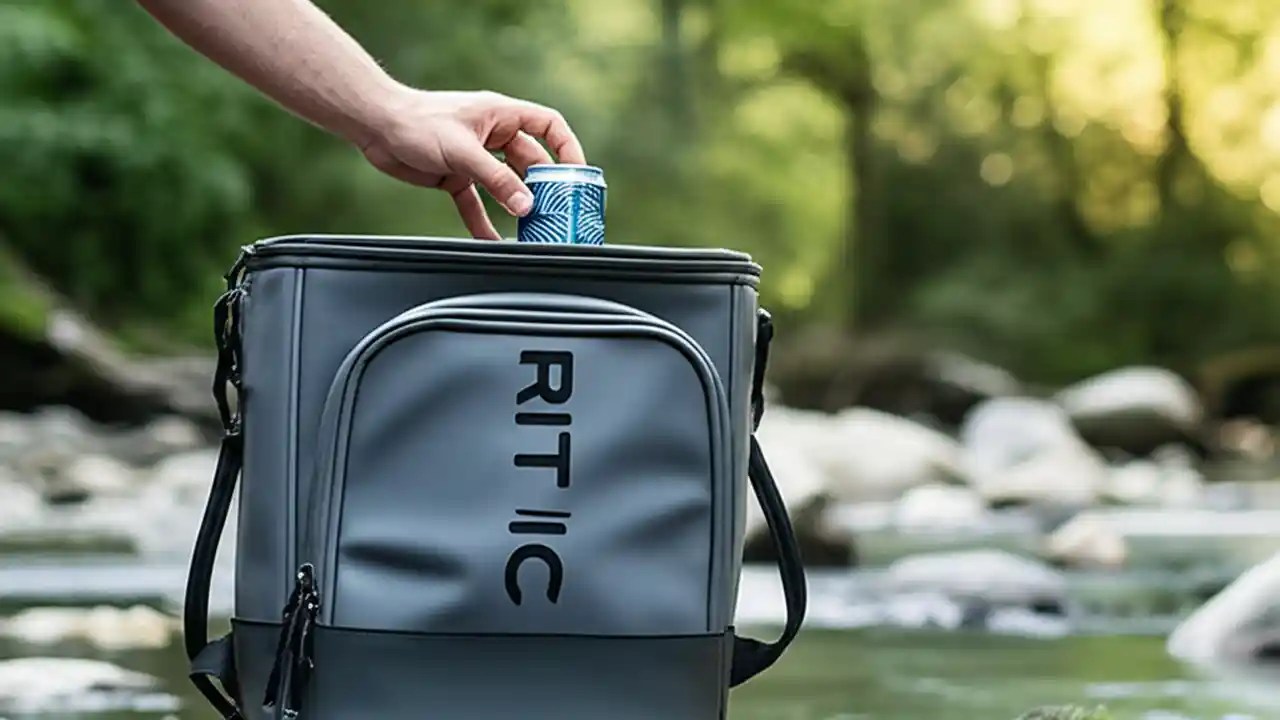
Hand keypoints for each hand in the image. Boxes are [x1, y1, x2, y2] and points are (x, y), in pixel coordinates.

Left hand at [358, 88, 586, 239]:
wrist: (376, 126)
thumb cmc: (416, 122)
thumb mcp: (463, 152)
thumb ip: (497, 180)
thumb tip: (526, 205)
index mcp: (501, 115)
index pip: (549, 125)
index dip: (567, 148)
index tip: (578, 174)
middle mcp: (493, 134)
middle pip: (531, 162)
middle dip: (543, 187)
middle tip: (555, 211)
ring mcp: (475, 156)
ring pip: (506, 185)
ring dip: (516, 206)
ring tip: (531, 229)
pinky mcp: (456, 175)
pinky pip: (478, 202)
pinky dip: (484, 221)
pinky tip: (492, 241)